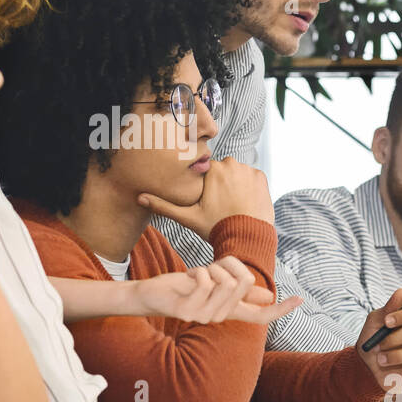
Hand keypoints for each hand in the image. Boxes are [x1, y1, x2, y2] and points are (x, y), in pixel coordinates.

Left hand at [134, 259, 302, 324]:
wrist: (151, 296)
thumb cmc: (183, 288)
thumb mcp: (215, 286)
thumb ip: (240, 292)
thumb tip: (267, 297)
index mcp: (229, 311)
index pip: (261, 316)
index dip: (281, 309)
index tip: (300, 300)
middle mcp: (220, 317)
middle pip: (246, 281)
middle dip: (230, 264)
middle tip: (211, 267)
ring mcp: (205, 317)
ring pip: (227, 280)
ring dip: (211, 266)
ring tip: (196, 274)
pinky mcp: (190, 311)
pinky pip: (206, 280)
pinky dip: (197, 270)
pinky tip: (187, 276)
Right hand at [137, 157, 272, 241]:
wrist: (247, 238)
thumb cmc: (216, 227)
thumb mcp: (188, 217)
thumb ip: (164, 206)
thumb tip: (139, 198)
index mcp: (212, 169)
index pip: (205, 171)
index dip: (205, 186)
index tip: (208, 200)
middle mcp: (231, 163)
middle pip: (221, 170)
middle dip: (220, 183)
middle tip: (220, 205)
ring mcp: (248, 169)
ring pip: (236, 173)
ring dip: (234, 184)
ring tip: (232, 205)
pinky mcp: (262, 177)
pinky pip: (251, 177)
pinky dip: (248, 187)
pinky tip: (244, 202)